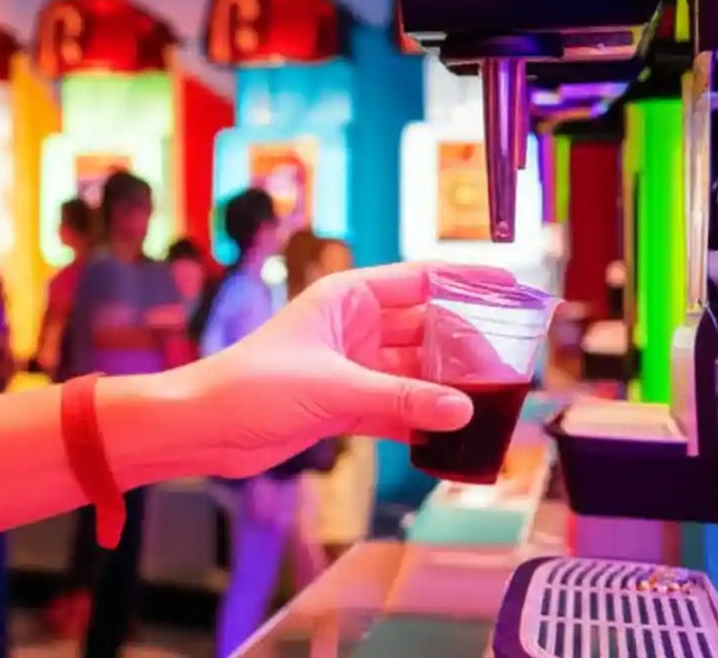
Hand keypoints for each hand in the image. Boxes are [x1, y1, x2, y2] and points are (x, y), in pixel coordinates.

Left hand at [175, 262, 515, 478]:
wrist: (203, 428)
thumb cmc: (252, 386)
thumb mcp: (334, 388)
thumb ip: (401, 399)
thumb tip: (464, 410)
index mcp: (348, 297)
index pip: (422, 280)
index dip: (469, 284)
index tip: (514, 290)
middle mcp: (355, 326)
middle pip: (426, 329)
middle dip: (466, 346)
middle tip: (513, 364)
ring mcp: (352, 367)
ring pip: (415, 373)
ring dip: (447, 389)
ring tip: (494, 404)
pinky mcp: (344, 405)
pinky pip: (396, 408)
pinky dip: (420, 421)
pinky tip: (452, 436)